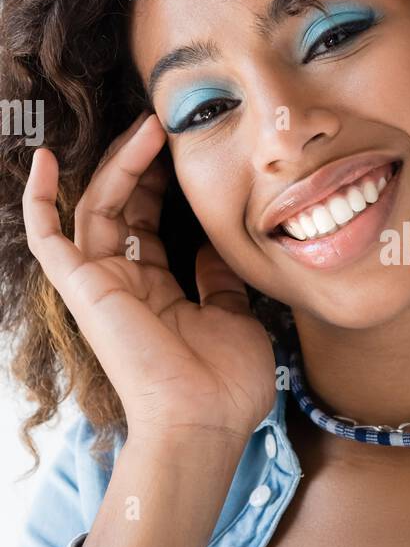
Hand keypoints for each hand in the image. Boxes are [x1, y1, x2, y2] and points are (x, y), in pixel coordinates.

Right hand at [23, 111, 277, 441]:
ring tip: (150, 126)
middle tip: (167, 126)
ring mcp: (100, 285)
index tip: (185, 150)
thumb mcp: (234, 318)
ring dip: (119, 164)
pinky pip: (47, 238)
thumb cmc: (224, 384)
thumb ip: (219, 280)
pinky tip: (42, 160)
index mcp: (158, 293)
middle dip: (143, 164)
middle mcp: (124, 285)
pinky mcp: (82, 287)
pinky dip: (39, 200)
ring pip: (96, 207)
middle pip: (123, 208)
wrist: (204, 421)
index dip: (163, 186)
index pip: (150, 225)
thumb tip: (217, 245)